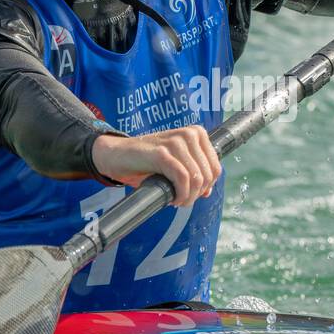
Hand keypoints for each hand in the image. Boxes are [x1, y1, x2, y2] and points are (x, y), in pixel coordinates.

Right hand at [91, 126, 221, 206]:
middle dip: (196, 194)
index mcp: (196, 133)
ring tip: (176, 200)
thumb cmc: (147, 160)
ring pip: (196, 178)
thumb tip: (207, 191)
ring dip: (187, 197)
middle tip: (181, 199)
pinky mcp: (162, 153)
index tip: (193, 193)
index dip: (207, 186)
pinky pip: (182, 178)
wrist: (117, 154)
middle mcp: (189, 134)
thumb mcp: (175, 163)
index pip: (216, 168)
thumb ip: (193, 173)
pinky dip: (180, 194)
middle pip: (207, 175)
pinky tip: (171, 199)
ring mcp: (175, 142)